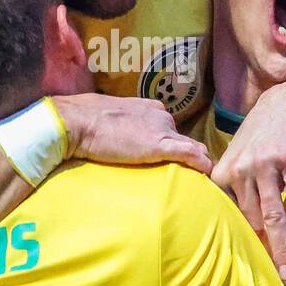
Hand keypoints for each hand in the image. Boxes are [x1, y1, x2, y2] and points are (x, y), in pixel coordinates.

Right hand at [51, 94, 212, 174]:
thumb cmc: (86, 120)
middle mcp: (161, 117)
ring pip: (191, 146)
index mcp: (149, 108)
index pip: (169, 128)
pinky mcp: (160, 146)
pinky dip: (201, 164)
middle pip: (182, 138)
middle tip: (186, 172)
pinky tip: (207, 173)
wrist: (79, 122)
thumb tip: (118, 137)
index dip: (172, 143)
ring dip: (194, 161)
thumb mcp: (110, 117)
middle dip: (185, 154)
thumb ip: (123, 125)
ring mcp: (162, 130)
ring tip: (197, 177)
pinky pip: (190, 155)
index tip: (173, 157)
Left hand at [211, 81, 285, 278]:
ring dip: (281, 246)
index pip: (226, 214)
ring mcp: (265, 164)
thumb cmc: (261, 136)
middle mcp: (241, 169)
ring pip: (273, 215)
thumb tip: (228, 224)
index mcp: (223, 172)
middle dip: (259, 250)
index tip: (238, 265)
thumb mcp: (238, 157)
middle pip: (250, 220)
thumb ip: (232, 187)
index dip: (234, 240)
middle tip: (268, 278)